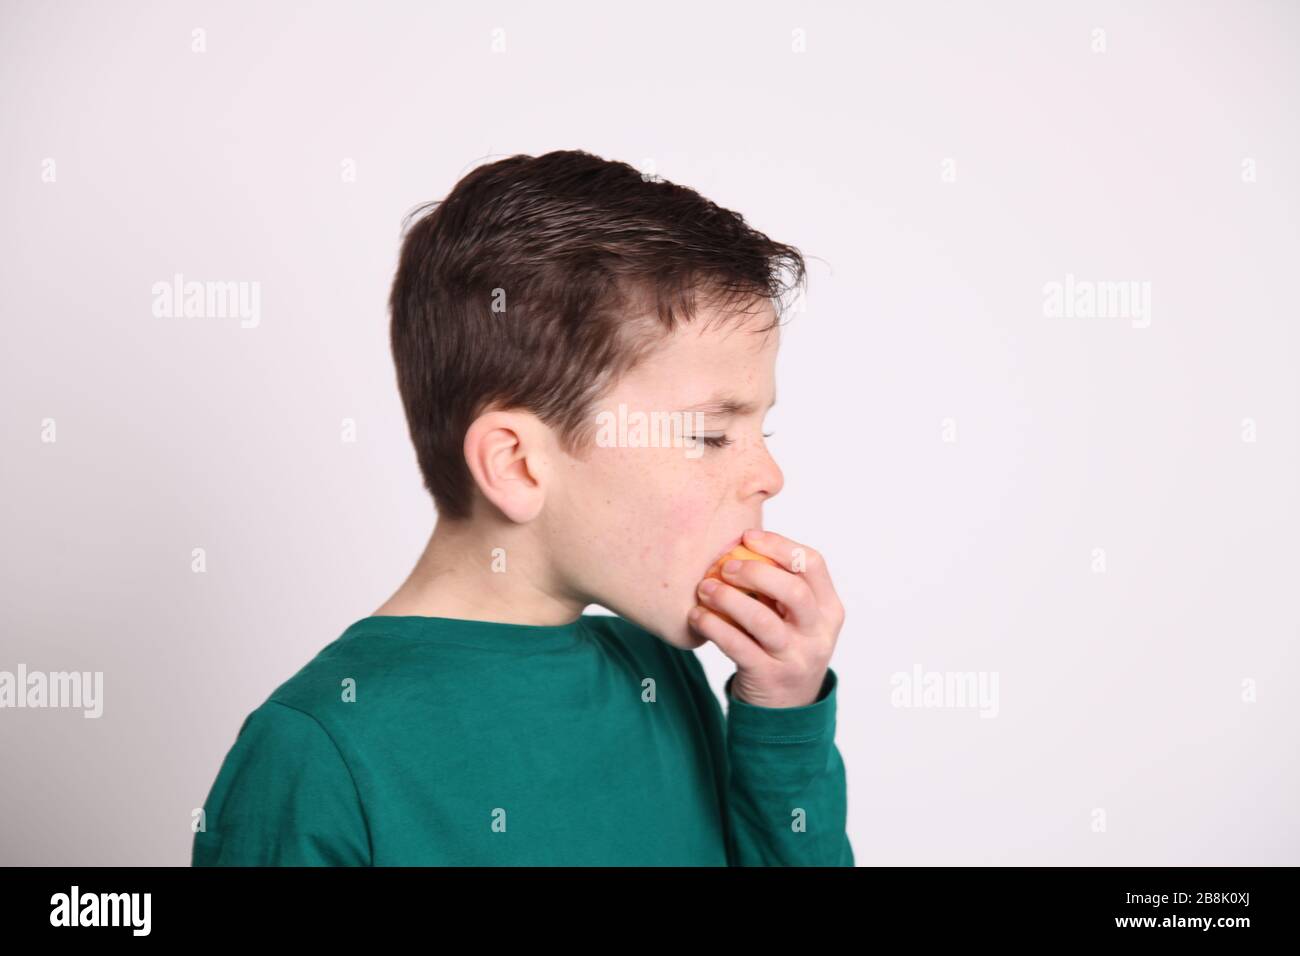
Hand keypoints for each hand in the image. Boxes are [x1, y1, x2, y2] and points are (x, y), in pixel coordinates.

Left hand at [689, 528, 845, 707]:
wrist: (787, 709)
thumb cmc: (785, 648)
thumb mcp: (797, 619)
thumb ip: (780, 587)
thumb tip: (738, 545)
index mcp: (829, 610)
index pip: (812, 563)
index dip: (779, 544)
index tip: (748, 536)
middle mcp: (818, 634)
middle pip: (793, 590)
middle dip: (755, 571)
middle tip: (725, 566)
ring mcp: (796, 658)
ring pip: (763, 620)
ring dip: (728, 599)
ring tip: (705, 588)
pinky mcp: (769, 677)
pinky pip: (738, 646)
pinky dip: (714, 626)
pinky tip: (697, 616)